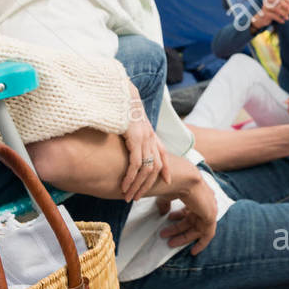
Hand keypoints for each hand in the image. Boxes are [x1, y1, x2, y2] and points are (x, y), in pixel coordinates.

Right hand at [120, 83, 170, 200]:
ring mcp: (144, 138)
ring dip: (138, 185)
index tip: (168, 182)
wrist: (119, 91)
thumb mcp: (130, 122)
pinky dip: (131, 177)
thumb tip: (124, 141)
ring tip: (129, 196)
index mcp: (151, 134)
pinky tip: (124, 185)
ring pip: (147, 169)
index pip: (164, 154)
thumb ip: (131, 133)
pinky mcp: (135, 138)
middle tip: (138, 197)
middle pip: (156, 167)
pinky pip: (136, 163)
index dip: (167, 169)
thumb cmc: (121, 107)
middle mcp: (151, 137)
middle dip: (148, 185)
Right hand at [157, 171, 217, 254]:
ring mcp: (209, 208)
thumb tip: (163, 213)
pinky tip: (193, 251)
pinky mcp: (211, 216)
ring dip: (184, 236)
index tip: (168, 219)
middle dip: (177, 228)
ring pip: (197, 228)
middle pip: (192, 219)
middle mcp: (205, 200)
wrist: (183, 179)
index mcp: (197, 193)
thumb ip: (165, 204)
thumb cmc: (174, 183)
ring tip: (170, 242)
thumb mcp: (167, 195)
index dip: (179, 215)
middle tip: (164, 235)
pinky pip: (208, 234)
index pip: (190, 207)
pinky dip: (202, 243)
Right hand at [250, 0, 288, 30]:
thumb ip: (283, 6)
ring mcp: (265, 7)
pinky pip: (273, 16)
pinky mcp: (264, 13)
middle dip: (285, 6)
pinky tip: (282, 21)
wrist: (261, 19)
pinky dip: (279, 19)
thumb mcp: (277, 8)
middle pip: (278, 1)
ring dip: (283, 14)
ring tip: (287, 18)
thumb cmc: (271, 13)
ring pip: (276, 9)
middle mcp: (268, 1)